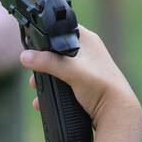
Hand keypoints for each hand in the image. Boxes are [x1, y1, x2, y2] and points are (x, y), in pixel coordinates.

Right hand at [22, 24, 141, 127]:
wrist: (117, 113)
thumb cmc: (101, 86)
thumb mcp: (71, 70)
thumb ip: (47, 62)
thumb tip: (25, 56)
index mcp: (88, 40)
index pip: (62, 29)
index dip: (47, 35)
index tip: (32, 45)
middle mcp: (88, 52)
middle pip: (56, 51)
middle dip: (42, 63)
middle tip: (33, 72)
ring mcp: (86, 69)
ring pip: (58, 69)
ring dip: (45, 79)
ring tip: (35, 87)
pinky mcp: (85, 84)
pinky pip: (63, 83)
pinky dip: (52, 90)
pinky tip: (42, 101)